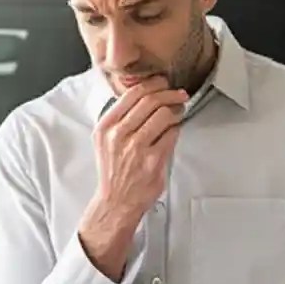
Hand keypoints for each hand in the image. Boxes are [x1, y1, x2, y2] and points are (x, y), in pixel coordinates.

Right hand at [93, 77, 186, 215]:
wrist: (116, 201)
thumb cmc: (113, 171)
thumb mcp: (105, 141)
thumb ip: (119, 118)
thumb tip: (145, 95)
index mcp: (106, 126)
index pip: (132, 94)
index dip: (153, 84)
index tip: (162, 83)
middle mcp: (118, 135)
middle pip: (150, 101)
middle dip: (169, 93)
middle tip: (178, 94)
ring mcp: (136, 148)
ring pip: (163, 115)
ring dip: (176, 109)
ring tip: (179, 110)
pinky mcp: (153, 160)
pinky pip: (171, 134)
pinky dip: (176, 128)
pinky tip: (175, 130)